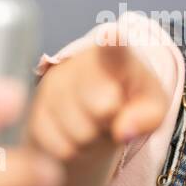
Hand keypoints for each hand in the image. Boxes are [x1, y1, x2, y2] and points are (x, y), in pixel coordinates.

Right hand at [16, 42, 167, 185]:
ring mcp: (51, 89)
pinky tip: (73, 133)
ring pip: (79, 135)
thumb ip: (148, 115)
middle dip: (110, 121)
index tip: (113, 35)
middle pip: (101, 110)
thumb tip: (123, 131)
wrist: (92, 107)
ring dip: (91, 140)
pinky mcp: (34, 113)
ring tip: (92, 123)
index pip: (112, 49)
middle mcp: (76, 65)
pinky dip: (73, 150)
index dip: (112, 43)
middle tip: (108, 113)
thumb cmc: (127, 100)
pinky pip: (60, 148)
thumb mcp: (151, 106)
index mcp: (113, 55)